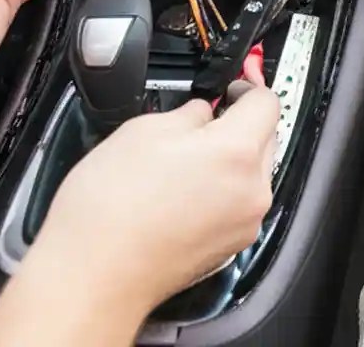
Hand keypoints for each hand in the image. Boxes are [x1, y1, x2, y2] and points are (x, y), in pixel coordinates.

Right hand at [30, 83, 279, 311]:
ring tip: (183, 163)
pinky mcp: (232, 246)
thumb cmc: (110, 209)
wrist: (97, 275)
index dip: (247, 87)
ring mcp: (245, 222)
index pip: (266, 103)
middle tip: (202, 122)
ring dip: (232, 159)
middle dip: (240, 124)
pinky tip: (182, 193)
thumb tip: (202, 113)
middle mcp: (252, 189)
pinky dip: (221, 191)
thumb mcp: (143, 130)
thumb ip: (187, 114)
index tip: (232, 88)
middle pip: (266, 138)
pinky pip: (238, 204)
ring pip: (253, 173)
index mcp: (236, 152)